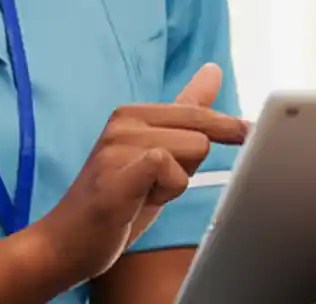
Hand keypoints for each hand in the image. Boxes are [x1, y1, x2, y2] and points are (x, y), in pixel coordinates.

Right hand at [31, 64, 246, 285]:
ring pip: (193, 151)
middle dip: (190, 166)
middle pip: (201, 132)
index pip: (198, 111)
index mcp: (133, 113)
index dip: (226, 128)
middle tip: (153, 187)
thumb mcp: (156, 154)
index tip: (250, 131)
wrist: (65, 244)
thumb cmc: (116, 202)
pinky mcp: (118, 171)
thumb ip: (185, 114)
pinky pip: (170, 168)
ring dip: (175, 185)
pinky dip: (166, 191)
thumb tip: (213, 71)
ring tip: (141, 196)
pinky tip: (138, 200)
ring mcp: (118, 144)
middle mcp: (124, 120)